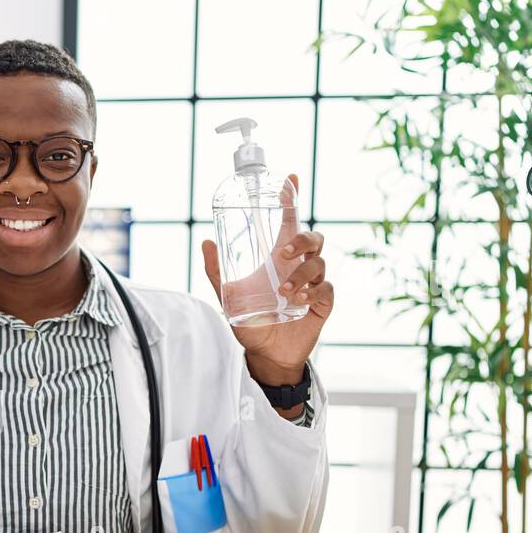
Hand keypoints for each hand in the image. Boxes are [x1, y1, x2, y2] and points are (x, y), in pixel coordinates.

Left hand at [200, 174, 333, 386]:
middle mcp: (298, 267)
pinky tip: (298, 301)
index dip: (292, 199)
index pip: (289, 222)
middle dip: (302, 240)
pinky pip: (326, 289)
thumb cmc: (250, 322)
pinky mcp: (322, 303)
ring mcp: (313, 283)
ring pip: (319, 263)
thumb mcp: (229, 297)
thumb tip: (205, 241)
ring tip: (284, 292)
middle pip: (313, 238)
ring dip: (302, 273)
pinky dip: (313, 291)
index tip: (290, 179)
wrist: (265, 354)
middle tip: (284, 253)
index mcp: (278, 259)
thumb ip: (216, 272)